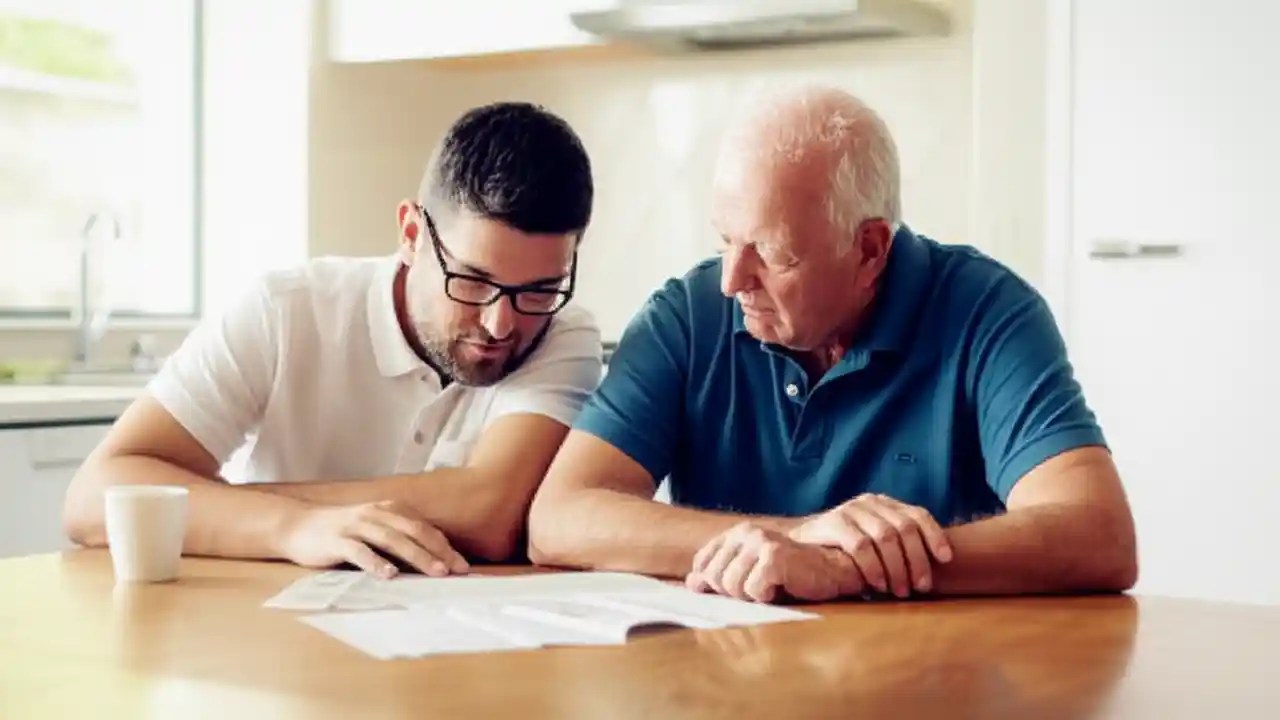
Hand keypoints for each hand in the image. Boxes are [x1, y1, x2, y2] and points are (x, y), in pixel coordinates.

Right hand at [278, 500, 468, 577]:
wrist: (297, 526)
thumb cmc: (341, 532)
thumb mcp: (373, 528)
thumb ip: (397, 539)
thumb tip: (430, 561)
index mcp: (389, 510)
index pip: (424, 528)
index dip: (445, 546)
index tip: (462, 566)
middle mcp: (376, 514)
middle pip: (414, 531)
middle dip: (438, 551)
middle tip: (455, 570)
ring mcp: (356, 526)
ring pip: (392, 540)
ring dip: (416, 556)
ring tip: (435, 572)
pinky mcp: (337, 540)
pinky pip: (359, 552)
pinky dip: (376, 563)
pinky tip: (389, 575)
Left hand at [685, 522, 865, 602]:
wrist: (834, 570)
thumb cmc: (794, 575)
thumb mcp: (751, 574)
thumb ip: (719, 575)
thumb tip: (691, 584)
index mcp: (736, 533)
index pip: (702, 565)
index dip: (714, 584)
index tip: (740, 587)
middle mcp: (745, 532)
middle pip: (714, 578)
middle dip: (734, 592)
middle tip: (761, 588)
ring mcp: (759, 542)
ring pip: (731, 586)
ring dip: (752, 596)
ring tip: (773, 587)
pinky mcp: (773, 556)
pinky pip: (753, 590)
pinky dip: (768, 596)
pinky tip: (784, 587)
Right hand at [790, 494, 951, 597]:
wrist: (799, 544)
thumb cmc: (843, 549)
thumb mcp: (873, 541)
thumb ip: (897, 544)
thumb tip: (935, 568)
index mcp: (885, 504)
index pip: (918, 514)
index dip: (935, 536)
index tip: (946, 560)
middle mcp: (870, 503)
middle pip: (904, 528)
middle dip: (917, 560)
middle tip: (921, 587)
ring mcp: (851, 510)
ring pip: (885, 536)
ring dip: (897, 567)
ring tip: (900, 591)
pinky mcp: (834, 522)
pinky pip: (861, 545)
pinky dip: (873, 567)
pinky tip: (877, 585)